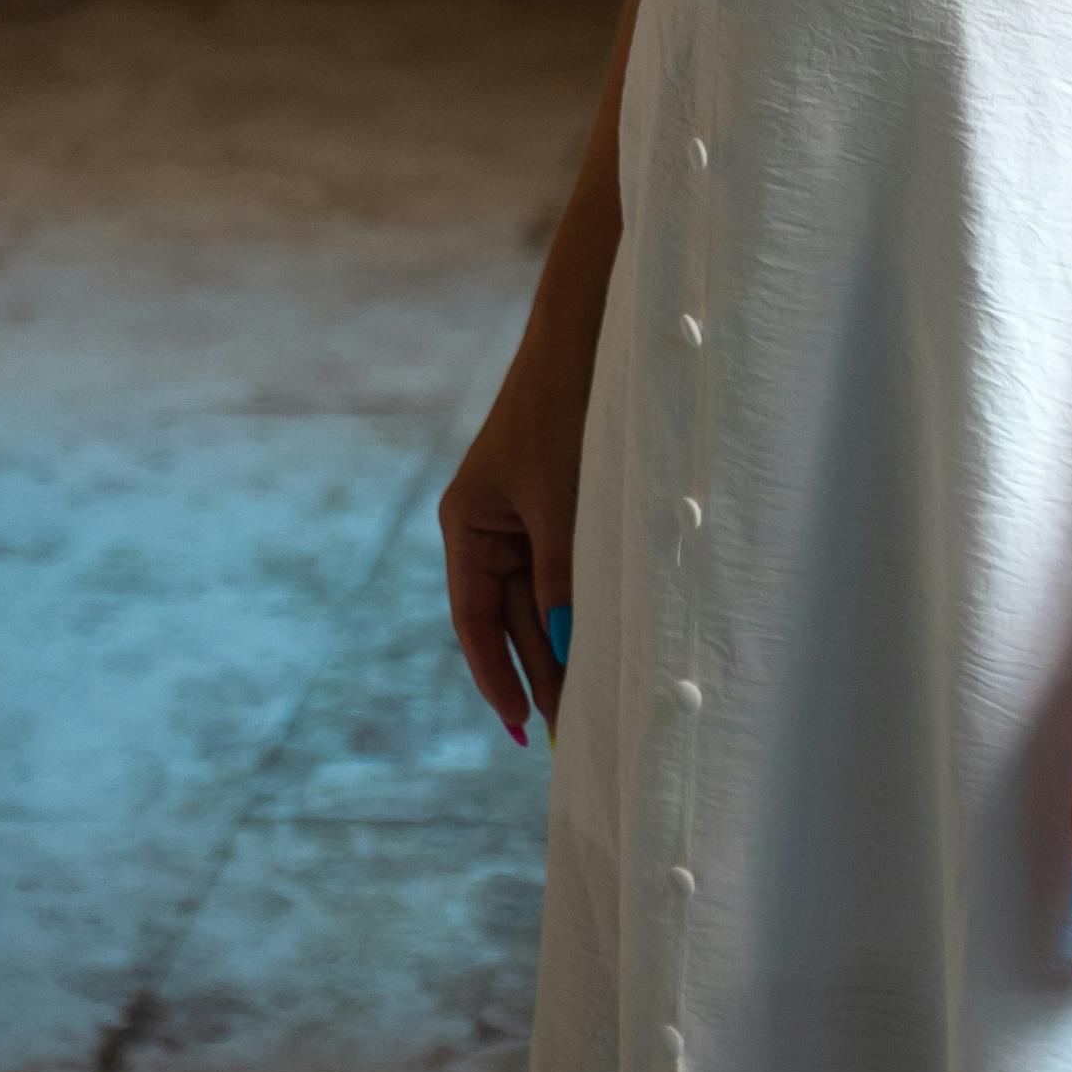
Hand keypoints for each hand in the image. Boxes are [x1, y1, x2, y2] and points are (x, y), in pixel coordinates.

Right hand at [439, 335, 586, 745]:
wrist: (588, 340)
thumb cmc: (560, 415)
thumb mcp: (560, 506)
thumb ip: (562, 581)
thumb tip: (566, 653)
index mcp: (466, 527)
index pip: (475, 622)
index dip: (496, 677)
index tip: (522, 726)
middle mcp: (488, 530)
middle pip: (512, 620)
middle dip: (541, 671)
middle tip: (574, 731)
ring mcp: (525, 520)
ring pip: (544, 601)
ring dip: (565, 645)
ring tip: (595, 702)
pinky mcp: (560, 510)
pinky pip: (567, 573)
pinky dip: (583, 606)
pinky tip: (606, 643)